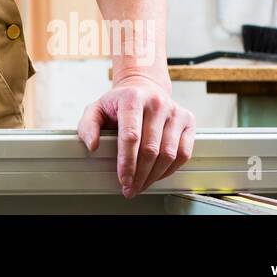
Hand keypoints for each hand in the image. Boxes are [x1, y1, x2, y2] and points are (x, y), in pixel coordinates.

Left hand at [76, 76, 195, 197]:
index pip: (131, 136)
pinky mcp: (188, 120)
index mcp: (132, 98)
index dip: (127, 162)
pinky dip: (170, 169)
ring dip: (154, 175)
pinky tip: (157, 175)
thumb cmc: (120, 102)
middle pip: (150, 148)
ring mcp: (174, 111)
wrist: (144, 87)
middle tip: (131, 188)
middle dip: (139, 174)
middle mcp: (156, 103)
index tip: (123, 179)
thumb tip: (92, 145)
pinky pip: (183, 152)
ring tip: (142, 185)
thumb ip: (88, 125)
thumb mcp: (97, 108)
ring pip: (168, 153)